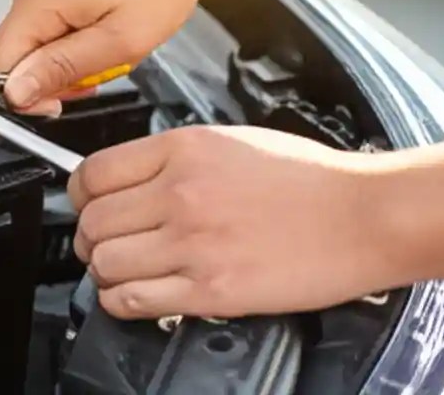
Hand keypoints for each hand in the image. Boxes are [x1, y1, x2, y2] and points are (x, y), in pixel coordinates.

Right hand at [0, 0, 236, 115]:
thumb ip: (62, 69)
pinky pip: (48, 16)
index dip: (23, 95)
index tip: (61, 102)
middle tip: (102, 67)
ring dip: (69, 53)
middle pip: (16, 52)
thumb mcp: (121, 40)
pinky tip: (105, 21)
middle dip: (55, 73)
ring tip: (111, 38)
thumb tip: (14, 94)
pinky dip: (73, 30)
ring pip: (35, 37)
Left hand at [68, 125, 403, 319]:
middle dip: (90, 237)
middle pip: (91, 222)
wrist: (364, 214)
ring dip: (105, 271)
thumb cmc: (309, 179)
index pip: (91, 174)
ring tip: (124, 270)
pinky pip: (131, 299)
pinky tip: (136, 294)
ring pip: (104, 262)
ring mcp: (193, 243)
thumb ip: (173, 158)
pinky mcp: (210, 289)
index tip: (88, 205)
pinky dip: (121, 301)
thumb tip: (126, 179)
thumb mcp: (230, 142)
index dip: (79, 196)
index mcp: (183, 149)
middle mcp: (181, 193)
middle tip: (106, 243)